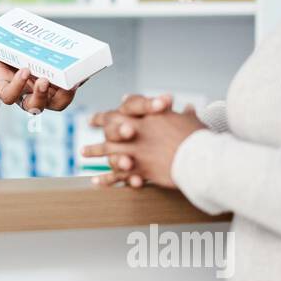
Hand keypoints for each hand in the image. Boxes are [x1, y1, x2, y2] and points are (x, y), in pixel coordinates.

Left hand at [0, 49, 78, 112]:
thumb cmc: (8, 53)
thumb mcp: (31, 49)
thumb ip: (48, 48)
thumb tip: (71, 39)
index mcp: (47, 85)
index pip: (67, 92)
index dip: (77, 86)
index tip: (83, 74)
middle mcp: (35, 93)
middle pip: (57, 105)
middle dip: (65, 97)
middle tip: (69, 84)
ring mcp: (19, 94)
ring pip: (34, 106)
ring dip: (42, 96)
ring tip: (44, 80)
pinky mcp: (2, 90)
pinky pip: (11, 96)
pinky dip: (19, 85)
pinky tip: (24, 71)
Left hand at [83, 93, 204, 188]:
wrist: (197, 159)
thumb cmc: (197, 139)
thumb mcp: (191, 121)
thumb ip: (185, 114)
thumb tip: (187, 107)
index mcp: (150, 116)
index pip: (134, 104)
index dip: (126, 103)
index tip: (123, 100)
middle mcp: (137, 131)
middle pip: (113, 124)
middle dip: (102, 122)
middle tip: (91, 120)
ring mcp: (134, 150)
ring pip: (108, 150)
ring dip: (94, 151)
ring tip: (83, 151)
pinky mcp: (136, 169)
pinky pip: (117, 174)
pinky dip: (106, 179)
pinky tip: (95, 181)